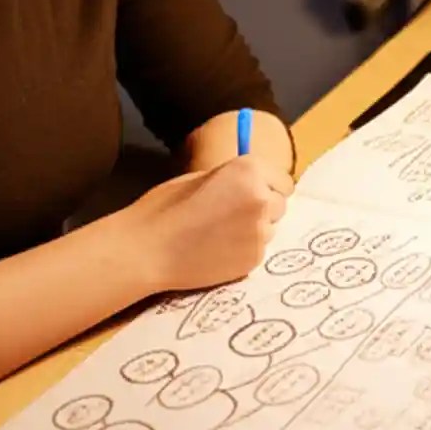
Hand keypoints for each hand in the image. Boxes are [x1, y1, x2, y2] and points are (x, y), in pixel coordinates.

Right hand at [124, 155, 294, 291]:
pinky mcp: (254, 259)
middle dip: (262, 207)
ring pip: (270, 228)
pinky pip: (257, 250)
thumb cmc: (166, 208)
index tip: (252, 191)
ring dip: (253, 229)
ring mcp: (260, 232)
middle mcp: (261, 198)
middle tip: (232, 213)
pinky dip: (243, 250)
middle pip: (280, 203)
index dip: (266, 185)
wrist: (148, 250)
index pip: (282, 178)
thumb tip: (253, 180)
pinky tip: (217, 249)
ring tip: (219, 232)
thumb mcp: (200, 178)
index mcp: (249, 170)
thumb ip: (233, 177)